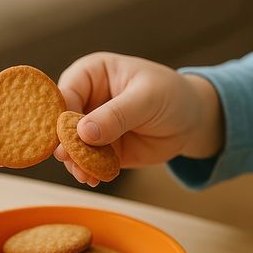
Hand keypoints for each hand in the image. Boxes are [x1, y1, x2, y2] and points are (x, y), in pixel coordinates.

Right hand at [54, 53, 223, 185]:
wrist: (191, 121)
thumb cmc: (171, 95)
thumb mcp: (147, 99)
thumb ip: (116, 115)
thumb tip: (84, 132)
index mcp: (91, 74)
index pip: (65, 93)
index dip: (61, 116)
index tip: (64, 138)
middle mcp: (86, 98)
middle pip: (62, 123)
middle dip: (66, 143)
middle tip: (70, 160)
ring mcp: (92, 126)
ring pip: (72, 146)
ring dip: (76, 162)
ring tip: (86, 175)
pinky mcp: (101, 148)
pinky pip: (88, 161)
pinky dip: (89, 170)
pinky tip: (94, 178)